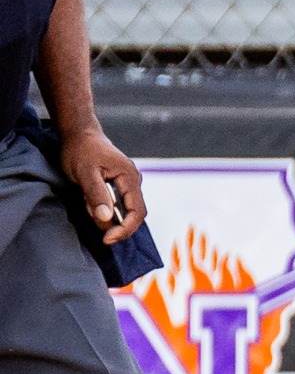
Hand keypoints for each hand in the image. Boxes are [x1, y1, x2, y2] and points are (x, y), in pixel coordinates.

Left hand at [60, 128, 145, 243]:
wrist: (79, 134)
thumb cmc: (80, 151)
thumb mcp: (84, 173)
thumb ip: (96, 195)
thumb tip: (106, 219)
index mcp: (130, 177)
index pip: (137, 212)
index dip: (125, 229)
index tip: (107, 239)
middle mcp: (134, 181)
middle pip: (134, 213)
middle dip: (116, 225)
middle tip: (94, 225)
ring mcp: (129, 182)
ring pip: (125, 210)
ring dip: (107, 215)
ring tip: (87, 204)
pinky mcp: (121, 184)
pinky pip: (119, 203)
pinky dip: (106, 209)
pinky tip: (90, 202)